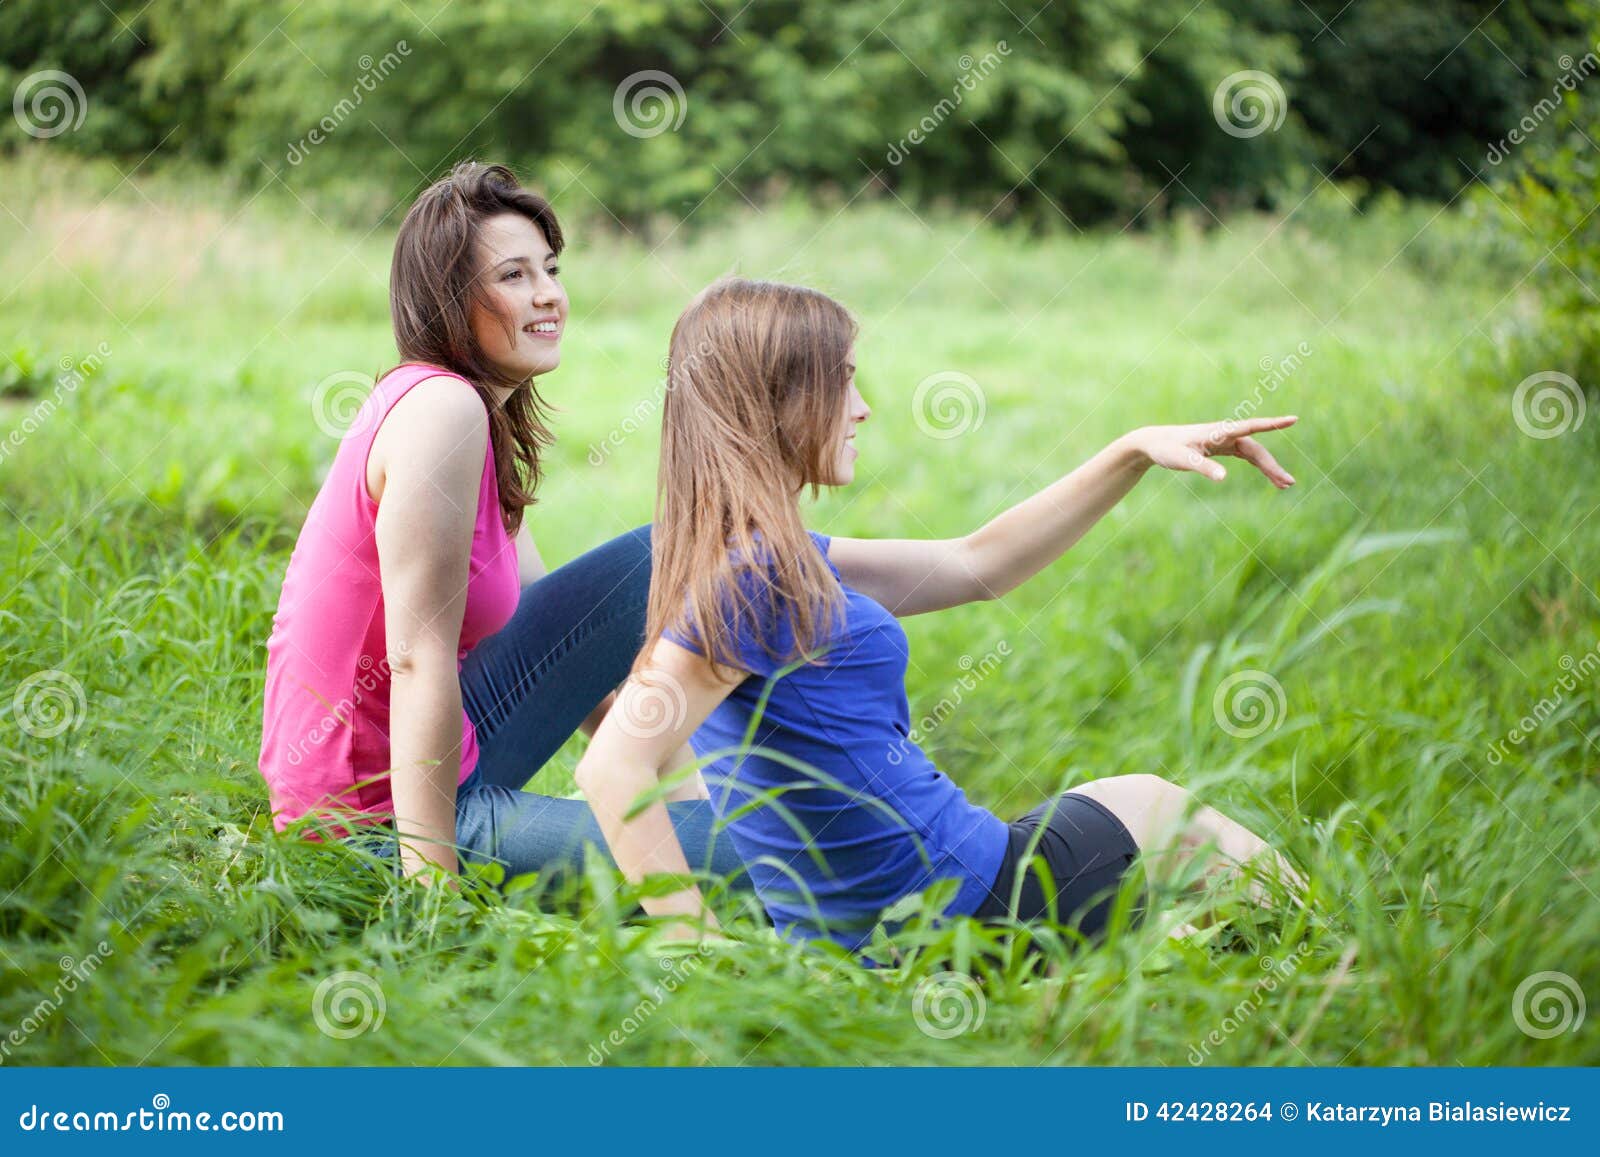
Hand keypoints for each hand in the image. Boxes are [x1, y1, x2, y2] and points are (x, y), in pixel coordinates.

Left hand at [1127, 416, 1297, 487]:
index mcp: (1219, 432)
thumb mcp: (1183, 461)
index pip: (1250, 426)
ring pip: (1255, 454)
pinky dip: (1260, 467)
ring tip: (1285, 485)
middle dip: (1272, 465)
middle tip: (1289, 483)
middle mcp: (1226, 434)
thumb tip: (1224, 478)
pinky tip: (1272, 479)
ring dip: (1269, 468)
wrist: (1154, 442)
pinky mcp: (1223, 448)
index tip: (1293, 419)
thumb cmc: (1167, 449)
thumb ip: (1204, 468)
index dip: (1272, 424)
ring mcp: (1226, 441)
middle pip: (1256, 449)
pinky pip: (1247, 457)